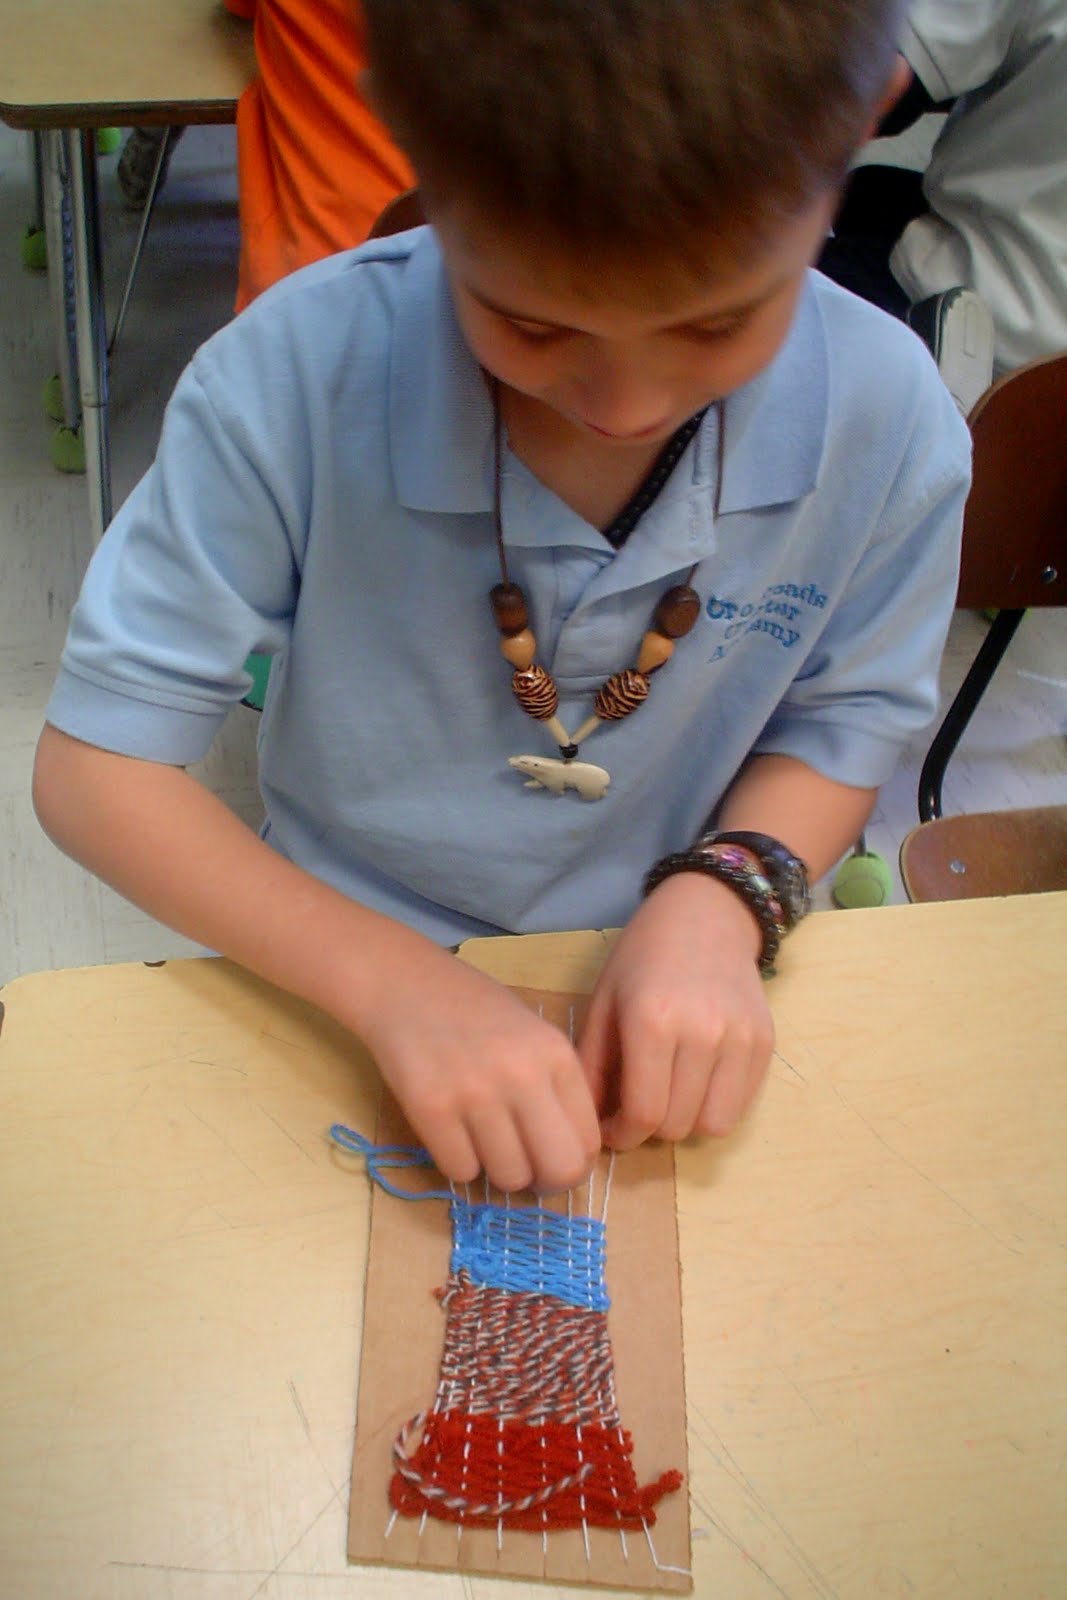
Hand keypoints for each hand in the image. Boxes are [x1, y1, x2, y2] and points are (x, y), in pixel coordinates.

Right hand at [359, 939, 601, 1193]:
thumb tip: (570, 1159)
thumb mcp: (534, 1035)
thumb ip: (556, 1089)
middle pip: (559, 1170)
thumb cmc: (474, 1011)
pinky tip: (453, 1133)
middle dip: (546, 1182)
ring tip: (484, 1141)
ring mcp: (475, 1093)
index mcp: (556, 1055)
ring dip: (498, 1172)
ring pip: (509, 1178)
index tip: (553, 1159)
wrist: (404, 985)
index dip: (574, 1163)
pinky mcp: (431, 1109)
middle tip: (527, 1171)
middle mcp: (522, 1075)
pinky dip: (459, 1163)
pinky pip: (461, 1171)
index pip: (588, 1142)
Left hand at [578, 872, 773, 1148]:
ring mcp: (740, 1039)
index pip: (643, 1113)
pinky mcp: (765, 1042)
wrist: (707, 915)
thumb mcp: (605, 1002)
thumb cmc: (644, 956)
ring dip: (687, 1123)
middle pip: (678, 1125)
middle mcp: (702, 1033)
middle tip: (638, 1108)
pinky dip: (716, 1106)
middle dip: (650, 1129)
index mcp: (652, 1020)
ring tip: (670, 1098)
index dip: (623, 1135)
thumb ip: (593, 1066)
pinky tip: (697, 1082)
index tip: (612, 1131)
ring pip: (714, 1125)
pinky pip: (742, 1105)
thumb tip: (586, 1124)